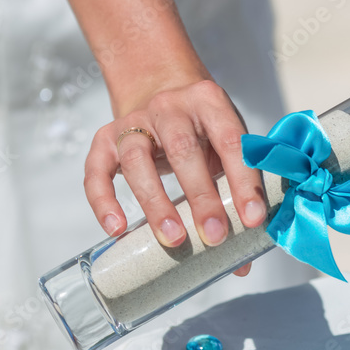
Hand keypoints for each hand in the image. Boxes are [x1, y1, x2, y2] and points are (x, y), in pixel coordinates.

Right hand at [85, 79, 264, 275]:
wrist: (158, 86)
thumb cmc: (200, 127)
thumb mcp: (225, 145)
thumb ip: (237, 193)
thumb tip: (241, 262)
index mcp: (209, 102)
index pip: (231, 141)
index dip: (244, 181)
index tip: (252, 219)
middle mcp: (170, 106)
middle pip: (182, 149)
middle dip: (201, 196)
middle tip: (215, 236)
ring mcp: (134, 121)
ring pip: (138, 159)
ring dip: (156, 202)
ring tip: (173, 238)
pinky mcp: (106, 137)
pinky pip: (97, 170)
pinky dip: (103, 201)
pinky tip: (117, 229)